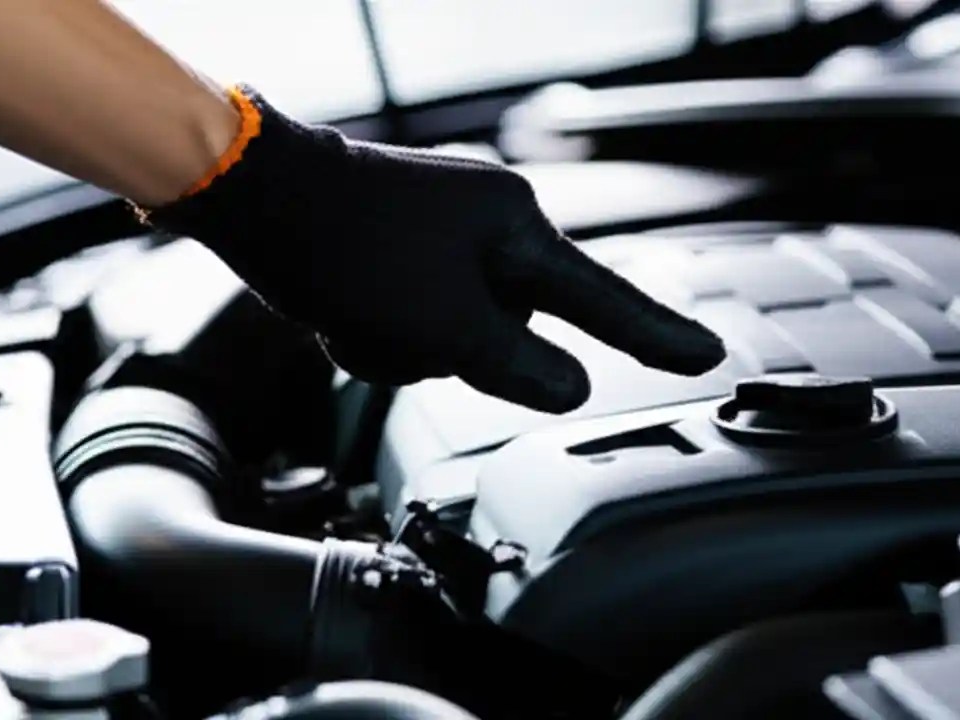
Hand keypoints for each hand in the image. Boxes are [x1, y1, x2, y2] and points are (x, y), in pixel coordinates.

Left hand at [146, 87, 724, 412]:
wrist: (251, 195)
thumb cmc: (351, 251)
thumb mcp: (450, 329)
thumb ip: (523, 366)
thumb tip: (570, 387)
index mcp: (517, 227)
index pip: (605, 300)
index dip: (658, 338)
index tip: (708, 355)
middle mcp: (488, 220)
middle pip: (509, 325)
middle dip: (455, 350)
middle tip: (399, 333)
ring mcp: (438, 227)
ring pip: (453, 324)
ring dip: (407, 344)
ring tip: (358, 316)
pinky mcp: (396, 239)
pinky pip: (414, 307)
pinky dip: (381, 325)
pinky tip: (342, 309)